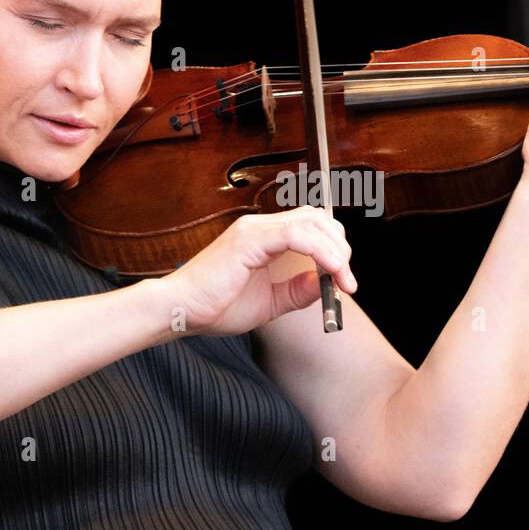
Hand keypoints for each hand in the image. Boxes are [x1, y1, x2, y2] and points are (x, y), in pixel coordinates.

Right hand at [159, 205, 356, 336]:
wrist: (181, 311)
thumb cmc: (215, 307)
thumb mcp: (269, 303)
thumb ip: (296, 292)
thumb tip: (325, 282)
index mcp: (264, 238)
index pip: (311, 227)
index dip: (335, 249)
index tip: (345, 280)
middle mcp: (260, 227)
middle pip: (317, 218)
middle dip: (341, 246)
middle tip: (347, 279)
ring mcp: (254, 229)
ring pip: (311, 222)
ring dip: (335, 249)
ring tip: (342, 277)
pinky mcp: (250, 239)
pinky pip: (296, 235)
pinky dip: (320, 251)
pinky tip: (330, 270)